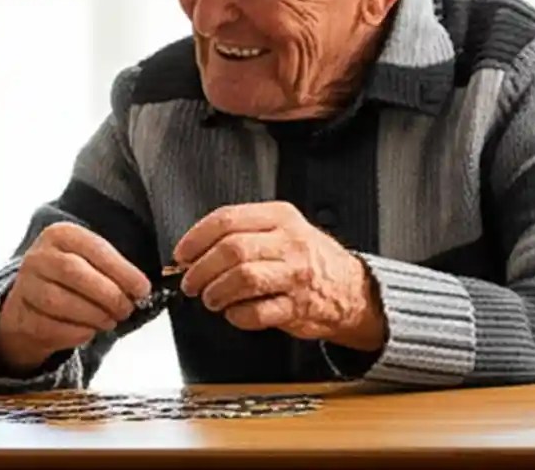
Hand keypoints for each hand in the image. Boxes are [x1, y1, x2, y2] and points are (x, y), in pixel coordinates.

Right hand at [0, 223, 151, 374]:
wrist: (31, 303)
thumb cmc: (71, 281)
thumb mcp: (90, 262)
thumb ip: (114, 271)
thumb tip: (141, 290)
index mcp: (60, 235)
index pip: (94, 248)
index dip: (121, 270)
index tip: (142, 289)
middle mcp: (38, 256)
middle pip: (74, 273)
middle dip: (108, 295)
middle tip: (127, 309)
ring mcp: (26, 286)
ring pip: (61, 302)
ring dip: (94, 315)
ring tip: (110, 320)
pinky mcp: (22, 316)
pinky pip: (52, 327)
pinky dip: (78, 332)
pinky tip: (89, 330)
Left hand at [173, 202, 385, 350]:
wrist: (352, 290)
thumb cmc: (309, 258)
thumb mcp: (283, 228)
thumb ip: (243, 232)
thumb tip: (193, 249)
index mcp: (280, 217)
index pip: (227, 220)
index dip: (196, 238)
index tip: (182, 254)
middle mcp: (290, 244)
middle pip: (232, 251)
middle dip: (201, 269)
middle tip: (190, 282)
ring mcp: (296, 276)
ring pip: (243, 279)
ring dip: (216, 292)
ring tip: (211, 298)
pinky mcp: (298, 308)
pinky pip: (257, 312)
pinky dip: (237, 315)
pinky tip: (234, 313)